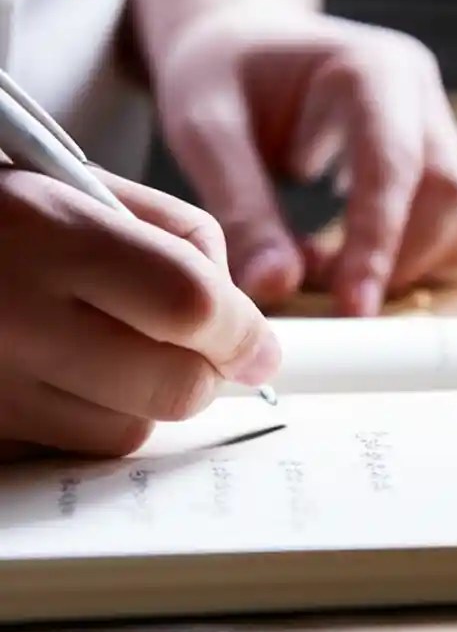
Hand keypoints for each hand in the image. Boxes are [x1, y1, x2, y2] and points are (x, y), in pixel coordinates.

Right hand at [0, 168, 280, 460]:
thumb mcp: (81, 182)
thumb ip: (180, 242)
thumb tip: (247, 323)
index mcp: (44, 233)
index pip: (191, 307)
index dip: (243, 332)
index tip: (258, 343)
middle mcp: (9, 317)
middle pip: (172, 388)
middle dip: (205, 372)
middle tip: (204, 351)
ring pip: (126, 431)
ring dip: (145, 400)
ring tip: (109, 349)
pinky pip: (65, 449)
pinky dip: (86, 420)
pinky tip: (61, 374)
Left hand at [150, 9, 456, 315]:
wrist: (241, 41)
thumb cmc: (220, 71)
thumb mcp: (205, 127)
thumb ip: (240, 206)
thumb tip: (277, 288)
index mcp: (372, 68)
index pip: (393, 166)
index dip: (378, 242)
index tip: (353, 308)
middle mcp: (421, 93)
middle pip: (452, 194)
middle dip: (402, 260)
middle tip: (329, 296)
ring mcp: (437, 124)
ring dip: (413, 263)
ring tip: (331, 273)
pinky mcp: (437, 157)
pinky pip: (456, 221)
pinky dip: (414, 256)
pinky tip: (350, 258)